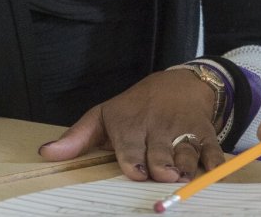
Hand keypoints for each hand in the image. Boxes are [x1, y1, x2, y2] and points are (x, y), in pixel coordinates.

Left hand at [38, 69, 224, 181]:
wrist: (177, 83)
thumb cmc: (134, 107)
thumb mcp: (103, 116)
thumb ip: (77, 138)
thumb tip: (45, 153)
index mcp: (130, 125)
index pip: (130, 145)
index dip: (134, 159)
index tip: (137, 172)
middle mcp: (157, 127)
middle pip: (160, 151)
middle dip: (162, 165)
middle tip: (164, 176)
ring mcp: (182, 130)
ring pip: (186, 151)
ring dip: (187, 164)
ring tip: (185, 175)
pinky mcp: (204, 132)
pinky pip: (212, 148)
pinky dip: (214, 160)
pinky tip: (213, 168)